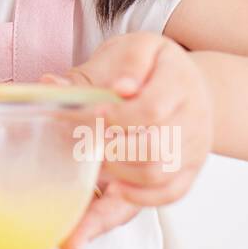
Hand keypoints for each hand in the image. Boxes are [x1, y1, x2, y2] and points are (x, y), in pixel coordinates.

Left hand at [43, 32, 213, 248]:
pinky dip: (138, 197)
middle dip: (114, 150)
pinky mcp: (189, 170)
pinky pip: (169, 193)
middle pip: (155, 148)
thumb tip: (54, 85)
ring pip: (159, 175)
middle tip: (87, 143)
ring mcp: (193, 147)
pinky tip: (113, 191)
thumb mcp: (127, 51)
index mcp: (178, 80)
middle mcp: (193, 117)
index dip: (117, 117)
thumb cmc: (150, 66)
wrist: (185, 82)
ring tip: (95, 164)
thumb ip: (96, 70)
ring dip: (120, 174)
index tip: (91, 115)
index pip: (151, 109)